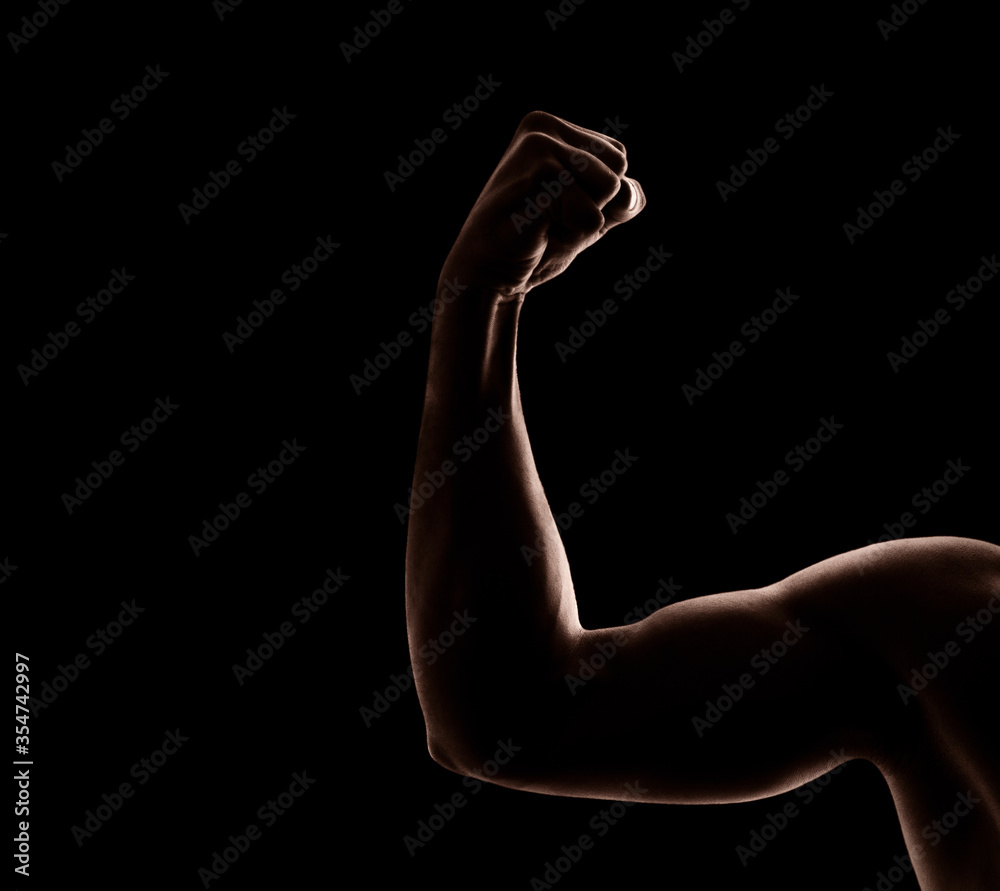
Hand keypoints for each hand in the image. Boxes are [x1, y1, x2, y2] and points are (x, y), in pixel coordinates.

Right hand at [443, 110, 645, 299]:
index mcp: (550, 128)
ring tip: (544, 224)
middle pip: (618, 165)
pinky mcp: (539, 176)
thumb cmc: (535, 244)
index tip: (557, 208)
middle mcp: (543, 128)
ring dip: (583, 221)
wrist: (489, 275)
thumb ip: (621, 200)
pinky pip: (592, 217)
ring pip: (610, 187)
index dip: (598, 196)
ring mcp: (539, 149)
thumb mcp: (588, 216)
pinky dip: (571, 237)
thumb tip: (631, 192)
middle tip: (550, 218)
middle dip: (595, 205)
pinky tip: (535, 232)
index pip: (617, 157)